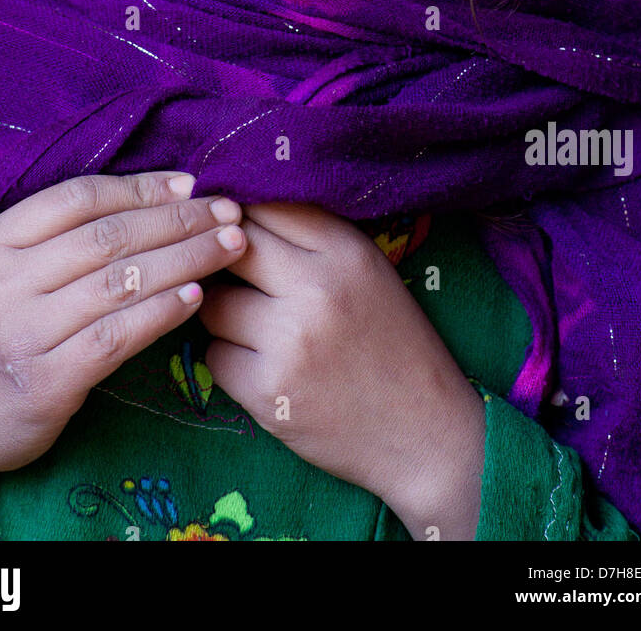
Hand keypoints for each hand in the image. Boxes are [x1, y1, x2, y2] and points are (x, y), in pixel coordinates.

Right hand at [0, 170, 247, 515]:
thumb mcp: (6, 273)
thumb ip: (62, 239)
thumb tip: (160, 197)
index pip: (78, 198)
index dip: (141, 187)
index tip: (190, 184)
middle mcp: (4, 282)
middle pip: (108, 236)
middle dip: (178, 220)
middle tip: (229, 211)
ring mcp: (23, 332)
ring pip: (121, 281)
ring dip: (185, 259)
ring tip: (229, 246)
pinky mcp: (46, 381)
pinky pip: (118, 334)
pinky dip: (162, 311)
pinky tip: (196, 296)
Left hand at [198, 201, 485, 539]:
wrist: (426, 433)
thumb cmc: (394, 344)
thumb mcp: (369, 272)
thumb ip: (314, 238)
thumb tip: (237, 212)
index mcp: (346, 252)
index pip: (264, 206)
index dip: (242, 218)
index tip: (237, 233)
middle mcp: (316, 290)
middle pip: (229, 250)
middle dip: (225, 264)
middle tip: (241, 282)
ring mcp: (289, 342)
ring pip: (213, 304)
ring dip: (223, 315)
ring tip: (256, 329)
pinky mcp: (268, 392)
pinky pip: (214, 356)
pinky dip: (230, 361)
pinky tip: (262, 368)